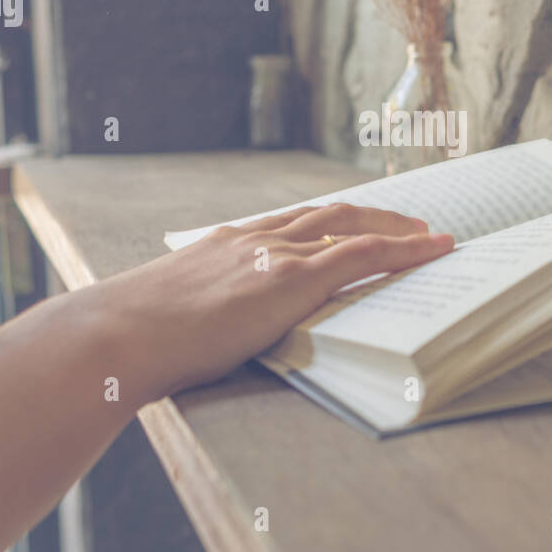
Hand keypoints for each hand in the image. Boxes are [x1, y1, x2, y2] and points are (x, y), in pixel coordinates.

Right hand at [76, 203, 454, 400]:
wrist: (115, 336)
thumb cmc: (129, 337)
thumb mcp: (170, 312)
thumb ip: (199, 310)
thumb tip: (200, 333)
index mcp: (226, 243)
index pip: (292, 222)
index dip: (331, 222)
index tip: (354, 224)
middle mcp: (255, 238)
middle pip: (330, 214)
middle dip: (375, 216)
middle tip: (410, 224)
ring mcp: (275, 255)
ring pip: (353, 226)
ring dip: (398, 227)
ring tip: (432, 236)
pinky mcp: (290, 278)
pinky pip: (364, 254)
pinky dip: (406, 249)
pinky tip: (436, 249)